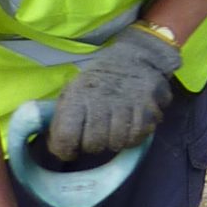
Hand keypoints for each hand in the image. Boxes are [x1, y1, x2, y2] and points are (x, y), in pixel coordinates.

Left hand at [47, 26, 179, 160]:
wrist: (136, 57)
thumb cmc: (98, 81)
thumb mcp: (72, 90)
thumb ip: (62, 118)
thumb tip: (56, 147)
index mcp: (78, 96)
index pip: (66, 136)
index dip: (65, 150)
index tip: (70, 149)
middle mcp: (103, 100)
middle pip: (93, 144)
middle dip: (92, 145)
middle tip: (96, 134)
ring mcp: (129, 105)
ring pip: (116, 144)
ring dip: (113, 141)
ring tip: (113, 129)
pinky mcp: (150, 109)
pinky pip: (137, 138)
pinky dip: (132, 137)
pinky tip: (129, 126)